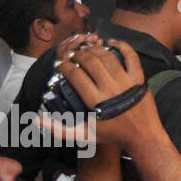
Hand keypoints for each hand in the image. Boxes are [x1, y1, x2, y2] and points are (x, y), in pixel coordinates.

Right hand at [41, 38, 161, 147]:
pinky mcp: (139, 79)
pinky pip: (131, 56)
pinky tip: (112, 43)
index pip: (75, 74)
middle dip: (78, 55)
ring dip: (95, 49)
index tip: (62, 65)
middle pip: (90, 61)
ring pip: (107, 56)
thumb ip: (59, 130)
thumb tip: (37, 120)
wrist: (144, 137)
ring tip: (88, 51)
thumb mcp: (85, 135)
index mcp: (96, 102)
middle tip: (75, 57)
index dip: (64, 66)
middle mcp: (111, 89)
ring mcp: (127, 83)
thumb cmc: (113, 135)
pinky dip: (122, 46)